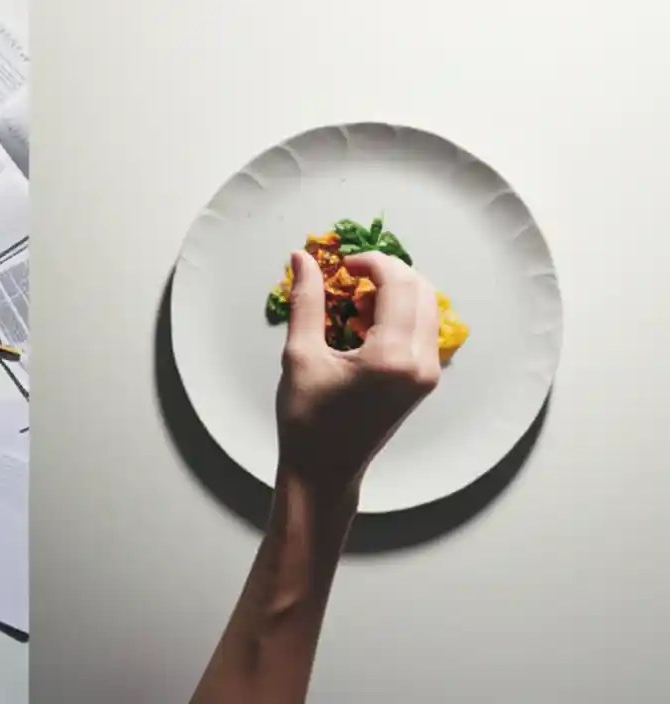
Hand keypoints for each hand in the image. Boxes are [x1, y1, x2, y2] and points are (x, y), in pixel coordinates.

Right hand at [276, 250, 440, 501]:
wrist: (325, 471)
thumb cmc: (307, 420)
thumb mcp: (300, 355)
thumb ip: (306, 301)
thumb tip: (302, 258)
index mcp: (392, 357)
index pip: (398, 284)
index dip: (372, 262)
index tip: (342, 263)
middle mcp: (421, 364)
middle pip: (421, 289)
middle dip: (387, 272)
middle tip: (349, 275)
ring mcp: (428, 374)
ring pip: (427, 306)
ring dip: (396, 291)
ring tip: (355, 300)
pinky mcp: (425, 380)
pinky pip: (423, 329)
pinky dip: (400, 313)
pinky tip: (366, 322)